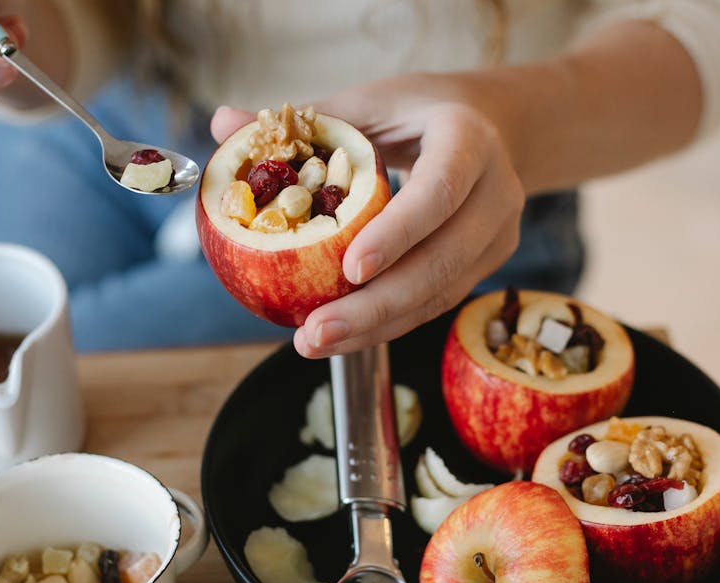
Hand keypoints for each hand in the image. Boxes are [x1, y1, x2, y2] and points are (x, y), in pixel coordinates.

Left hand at [211, 74, 525, 357]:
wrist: (490, 126)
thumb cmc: (417, 113)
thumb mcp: (368, 103)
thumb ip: (306, 123)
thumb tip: (221, 122)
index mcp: (469, 140)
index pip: (439, 191)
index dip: (397, 233)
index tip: (349, 270)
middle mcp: (495, 192)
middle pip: (442, 261)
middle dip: (377, 306)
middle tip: (316, 333)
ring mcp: (498, 235)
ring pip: (441, 294)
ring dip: (378, 327)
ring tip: (317, 342)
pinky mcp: (488, 265)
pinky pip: (436, 302)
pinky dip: (389, 323)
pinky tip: (343, 336)